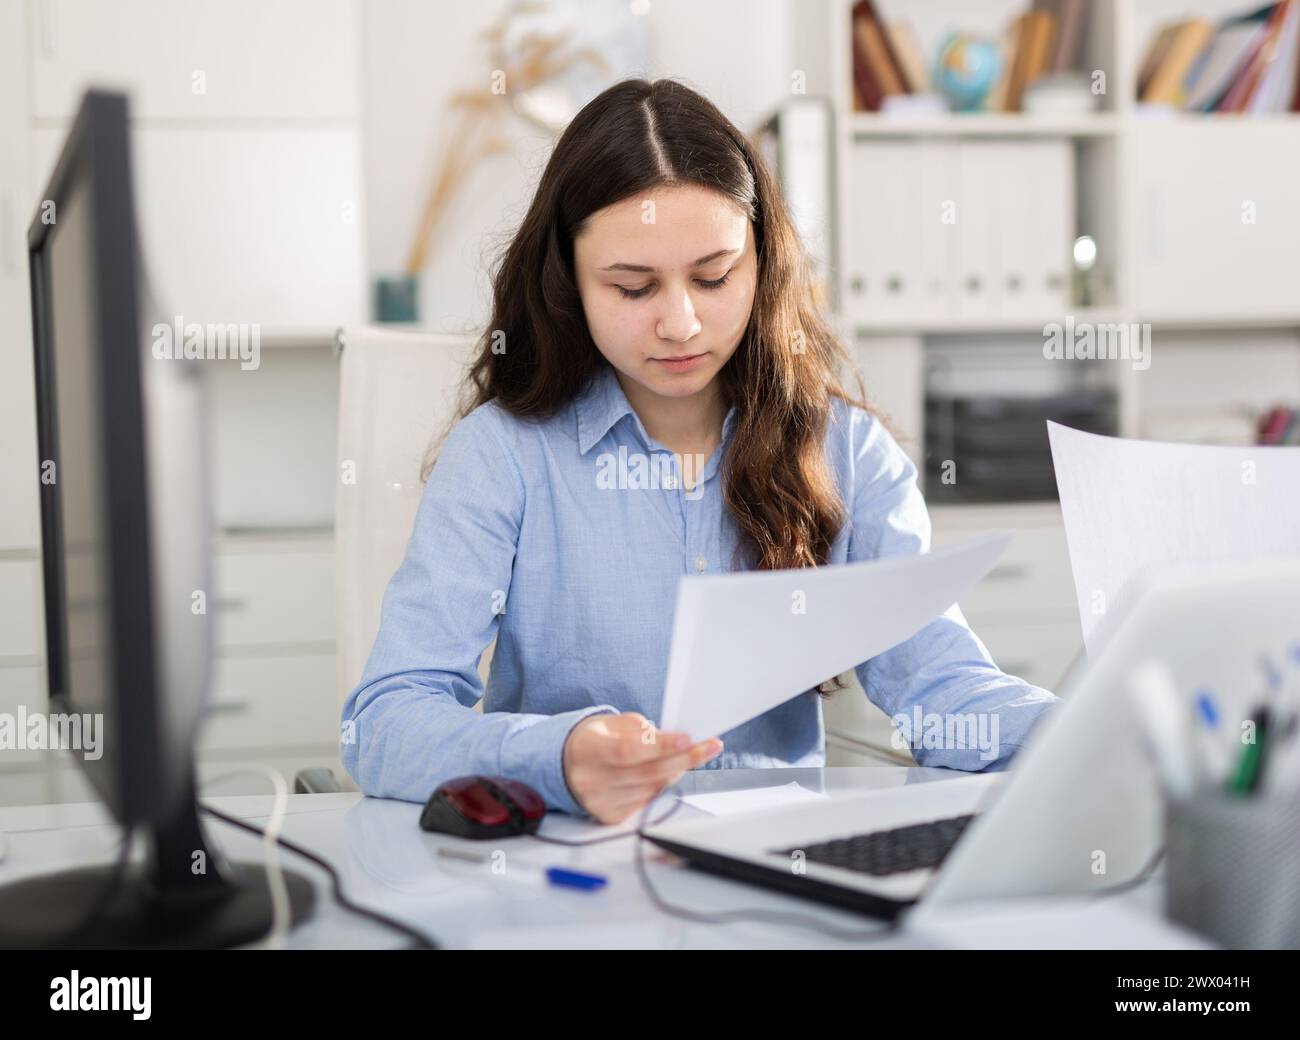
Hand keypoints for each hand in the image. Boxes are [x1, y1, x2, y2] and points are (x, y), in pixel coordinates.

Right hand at [562, 712, 722, 824]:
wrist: (567, 765)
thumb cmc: (595, 740)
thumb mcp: (611, 723)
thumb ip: (640, 729)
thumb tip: (673, 740)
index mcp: (586, 749)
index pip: (628, 750)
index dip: (661, 746)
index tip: (688, 739)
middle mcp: (590, 780)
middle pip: (646, 773)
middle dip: (683, 759)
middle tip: (709, 747)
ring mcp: (599, 802)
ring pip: (652, 789)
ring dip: (675, 771)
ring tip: (686, 755)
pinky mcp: (609, 817)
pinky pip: (647, 800)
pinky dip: (661, 785)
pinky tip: (665, 772)